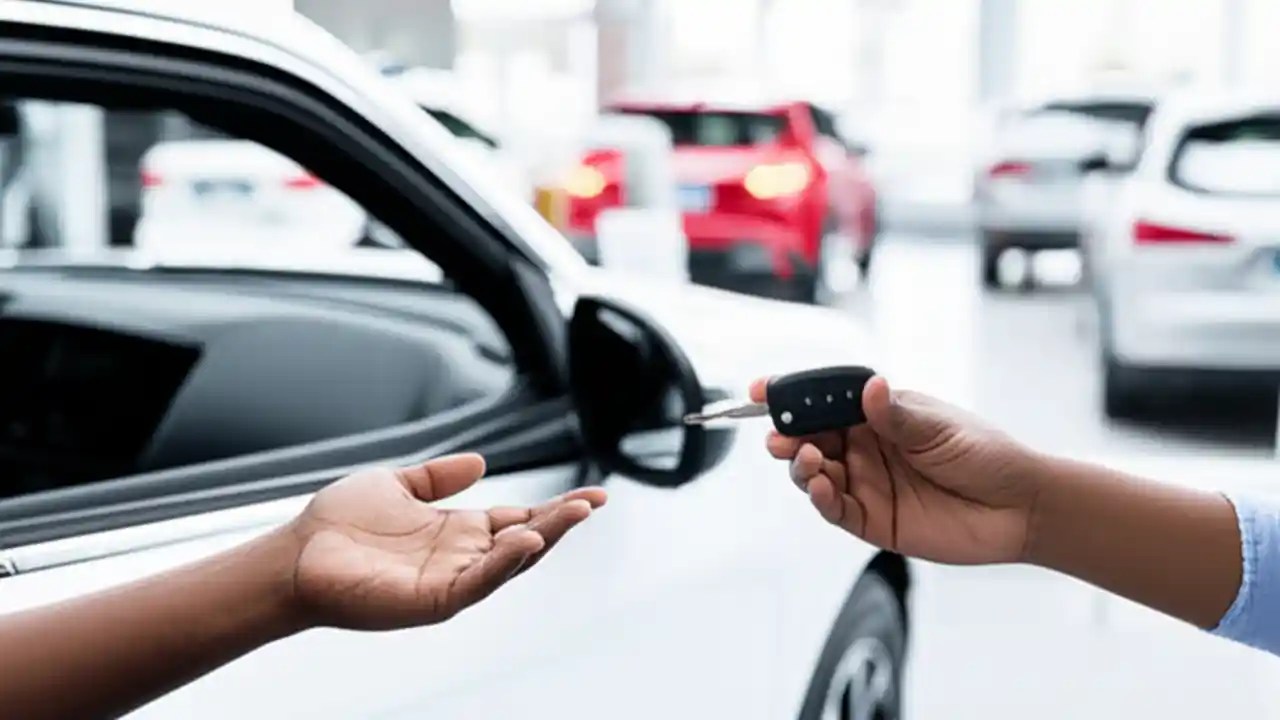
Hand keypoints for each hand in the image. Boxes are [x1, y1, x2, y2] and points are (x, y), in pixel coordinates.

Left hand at [282, 454, 605, 629]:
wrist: (293, 554)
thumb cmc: (337, 524)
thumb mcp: (397, 485)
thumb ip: (439, 477)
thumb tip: (481, 461)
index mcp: (456, 531)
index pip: (518, 519)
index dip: (554, 508)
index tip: (591, 495)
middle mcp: (459, 558)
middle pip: (525, 541)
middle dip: (562, 523)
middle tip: (594, 502)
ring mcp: (448, 581)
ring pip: (509, 564)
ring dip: (544, 540)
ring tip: (572, 514)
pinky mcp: (430, 601)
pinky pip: (476, 584)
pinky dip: (502, 564)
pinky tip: (523, 541)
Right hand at [754, 375, 1042, 564]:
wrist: (1020, 508)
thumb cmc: (986, 456)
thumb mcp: (940, 428)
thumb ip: (896, 416)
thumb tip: (869, 389)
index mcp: (878, 415)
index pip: (825, 400)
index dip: (792, 395)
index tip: (761, 391)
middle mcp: (865, 448)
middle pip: (810, 437)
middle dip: (787, 434)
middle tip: (778, 435)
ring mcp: (866, 484)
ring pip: (814, 474)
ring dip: (800, 466)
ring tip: (804, 458)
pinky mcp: (873, 520)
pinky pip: (835, 509)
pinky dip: (821, 498)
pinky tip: (821, 487)